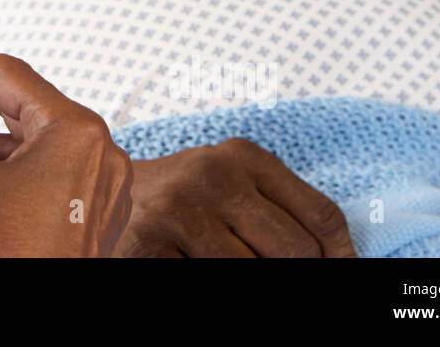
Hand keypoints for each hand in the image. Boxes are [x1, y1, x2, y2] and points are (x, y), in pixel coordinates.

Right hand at [0, 38, 133, 256]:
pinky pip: (55, 181)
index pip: (14, 79)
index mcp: (77, 133)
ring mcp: (105, 193)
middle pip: (33, 113)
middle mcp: (102, 158)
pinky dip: (20, 177)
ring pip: (43, 150)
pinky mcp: (97, 222)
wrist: (27, 319)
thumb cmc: (9, 256)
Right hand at [113, 138, 355, 256]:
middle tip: (268, 266)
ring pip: (253, 274)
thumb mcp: (232, 185)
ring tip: (217, 257)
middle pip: (296, 251)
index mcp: (243, 156)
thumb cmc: (183, 198)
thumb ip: (280, 210)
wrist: (97, 188)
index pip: (322, 217)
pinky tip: (191, 261)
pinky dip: (206, 276)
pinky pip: (208, 282)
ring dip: (246, 277)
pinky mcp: (149, 243)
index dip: (342, 256)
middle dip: (295, 273)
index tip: (341, 272)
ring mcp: (179, 211)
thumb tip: (342, 260)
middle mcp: (213, 175)